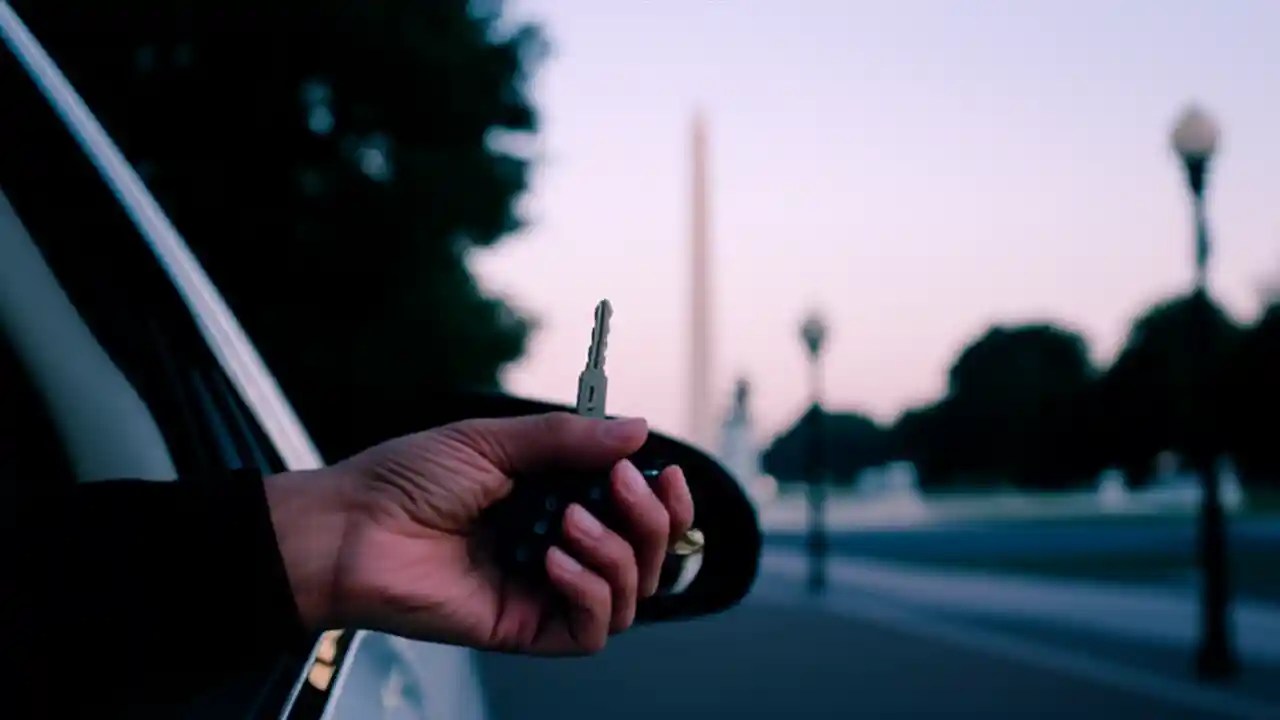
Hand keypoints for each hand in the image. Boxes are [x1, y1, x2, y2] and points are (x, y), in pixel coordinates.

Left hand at [265, 412, 694, 654]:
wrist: (349, 529)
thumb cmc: (405, 481)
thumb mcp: (492, 441)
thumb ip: (568, 438)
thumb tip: (638, 431)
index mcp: (557, 500)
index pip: (638, 513)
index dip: (666, 501)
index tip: (665, 474)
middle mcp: (560, 548)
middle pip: (648, 556)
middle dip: (649, 521)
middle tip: (615, 487)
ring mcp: (544, 591)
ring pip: (630, 595)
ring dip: (617, 554)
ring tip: (568, 523)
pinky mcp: (525, 629)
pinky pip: (592, 631)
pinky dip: (590, 595)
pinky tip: (556, 563)